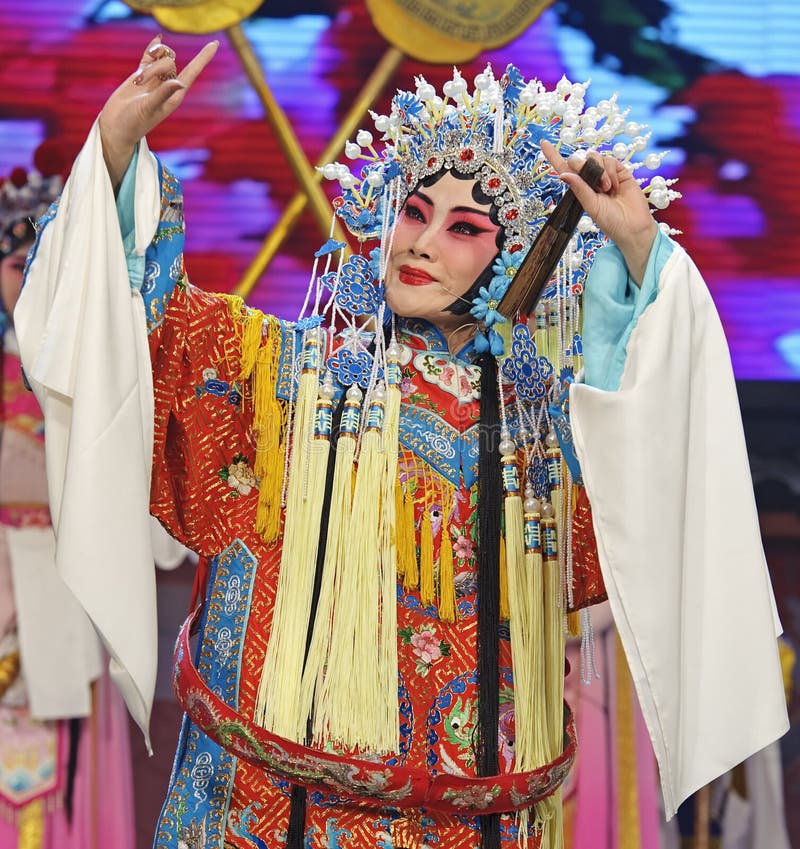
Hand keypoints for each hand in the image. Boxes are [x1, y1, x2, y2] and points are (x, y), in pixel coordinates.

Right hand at [98, 36, 218, 190]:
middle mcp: (167, 86)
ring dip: (149, 62)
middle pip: (170, 62)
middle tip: (140, 83)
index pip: (192, 72)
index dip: (203, 57)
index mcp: (174, 96)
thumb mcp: (149, 108)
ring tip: (137, 80)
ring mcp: (154, 80)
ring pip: (160, 57)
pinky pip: (149, 57)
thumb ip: (163, 94)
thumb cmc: (134, 122)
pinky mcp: (140, 75)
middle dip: (155, 66)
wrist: (116, 126)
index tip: (215, 42)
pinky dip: (153, 47)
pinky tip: (158, 38)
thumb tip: (181, 83)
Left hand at [540, 139, 656, 285]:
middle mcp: (590, 179)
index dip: (553, 155)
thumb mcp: (591, 206)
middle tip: (596, 185)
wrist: (633, 226)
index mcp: (579, 189)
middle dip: (583, 167)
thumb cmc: (610, 221)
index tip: (543, 142)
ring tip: (607, 189)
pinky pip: (610, 160)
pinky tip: (615, 185)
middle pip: (579, 159)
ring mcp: (605, 173)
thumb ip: (579, 188)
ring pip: (595, 157)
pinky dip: (611, 171)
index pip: (563, 168)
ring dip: (600, 171)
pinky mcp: (619, 170)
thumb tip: (562, 173)